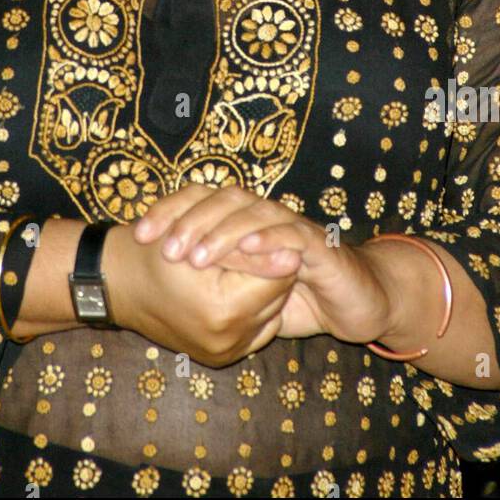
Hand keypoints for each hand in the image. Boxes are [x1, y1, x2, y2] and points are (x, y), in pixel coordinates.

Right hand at [102, 214, 298, 366]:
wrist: (117, 283)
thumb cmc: (155, 252)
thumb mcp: (202, 240)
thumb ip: (250, 253)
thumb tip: (294, 256)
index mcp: (223, 310)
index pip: (278, 277)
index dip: (274, 251)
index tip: (266, 233)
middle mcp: (227, 341)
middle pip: (276, 296)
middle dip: (269, 269)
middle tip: (252, 247)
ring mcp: (224, 354)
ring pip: (269, 312)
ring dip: (261, 287)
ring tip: (240, 266)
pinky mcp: (220, 359)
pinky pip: (255, 329)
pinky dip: (250, 307)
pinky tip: (232, 289)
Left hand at [133, 184, 392, 341]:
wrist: (361, 301)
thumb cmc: (303, 298)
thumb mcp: (248, 296)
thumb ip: (219, 286)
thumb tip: (166, 287)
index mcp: (245, 222)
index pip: (201, 200)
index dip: (169, 212)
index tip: (138, 236)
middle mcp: (266, 216)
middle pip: (222, 198)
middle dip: (188, 219)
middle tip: (163, 248)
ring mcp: (292, 226)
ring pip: (252, 213)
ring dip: (221, 232)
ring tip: (194, 256)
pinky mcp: (319, 245)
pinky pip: (291, 235)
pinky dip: (268, 239)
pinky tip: (246, 249)